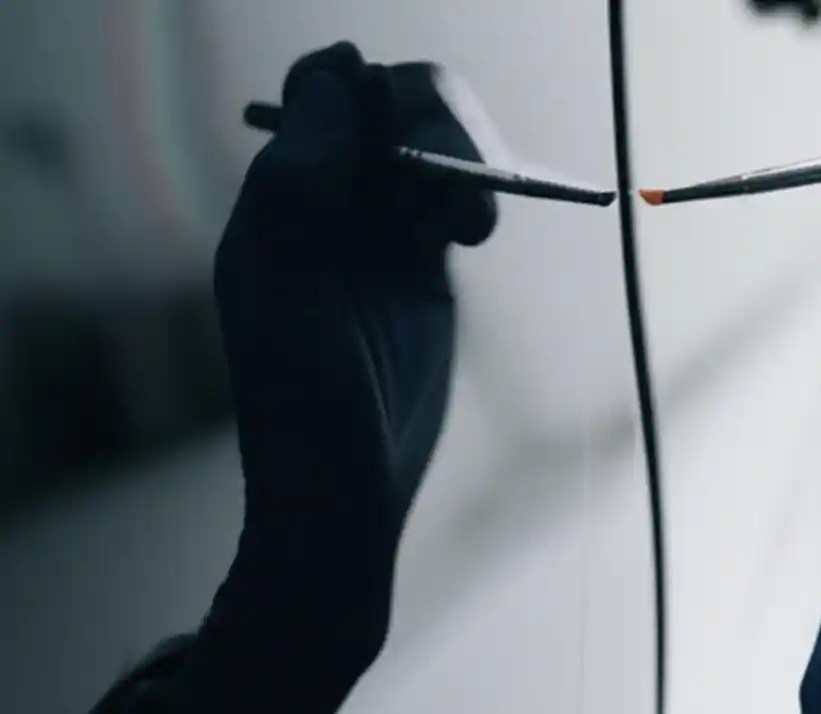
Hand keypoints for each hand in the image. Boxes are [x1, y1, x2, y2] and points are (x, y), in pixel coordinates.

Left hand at [195, 42, 494, 713]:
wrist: (344, 487)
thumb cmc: (301, 387)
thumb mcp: (289, 262)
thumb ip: (309, 157)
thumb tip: (344, 59)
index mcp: (284, 189)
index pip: (336, 90)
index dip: (379, 93)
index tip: (403, 140)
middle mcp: (332, 201)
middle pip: (399, 109)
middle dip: (439, 127)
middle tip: (455, 183)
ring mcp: (379, 233)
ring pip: (437, 150)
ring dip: (466, 165)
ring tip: (472, 224)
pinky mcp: (422, 266)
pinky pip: (455, 199)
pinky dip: (475, 201)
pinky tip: (473, 235)